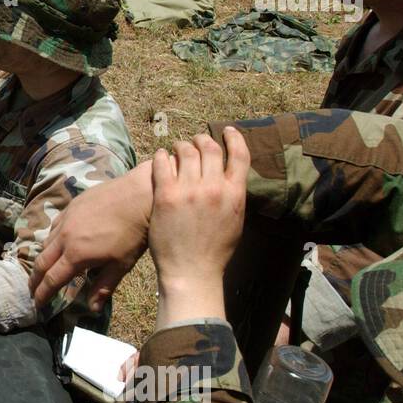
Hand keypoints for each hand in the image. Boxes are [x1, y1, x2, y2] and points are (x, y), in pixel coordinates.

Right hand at [31, 161, 154, 311]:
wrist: (140, 195)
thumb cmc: (135, 233)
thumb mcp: (122, 265)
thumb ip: (104, 286)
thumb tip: (92, 310)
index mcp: (76, 255)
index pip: (52, 279)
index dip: (42, 294)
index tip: (36, 305)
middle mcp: (64, 237)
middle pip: (41, 261)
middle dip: (34, 279)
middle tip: (32, 290)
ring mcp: (66, 219)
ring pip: (46, 242)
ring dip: (42, 258)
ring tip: (44, 268)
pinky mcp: (71, 206)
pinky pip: (54, 226)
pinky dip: (51, 239)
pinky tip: (58, 241)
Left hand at [148, 129, 249, 325]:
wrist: (192, 271)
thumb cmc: (215, 252)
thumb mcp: (235, 221)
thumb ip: (233, 197)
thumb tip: (229, 179)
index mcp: (235, 194)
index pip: (240, 155)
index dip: (234, 138)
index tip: (229, 131)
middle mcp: (213, 188)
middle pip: (210, 148)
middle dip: (203, 140)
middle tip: (196, 141)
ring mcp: (189, 190)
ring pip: (186, 151)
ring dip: (182, 145)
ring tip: (177, 148)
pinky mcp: (166, 195)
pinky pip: (163, 164)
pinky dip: (163, 155)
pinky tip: (161, 156)